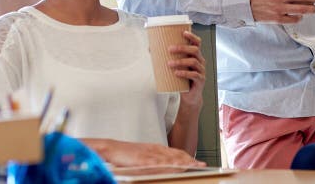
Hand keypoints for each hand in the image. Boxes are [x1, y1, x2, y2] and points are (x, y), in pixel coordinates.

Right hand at [82, 138, 205, 167]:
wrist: (111, 148)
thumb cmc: (125, 153)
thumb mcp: (143, 155)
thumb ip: (154, 159)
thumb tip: (165, 165)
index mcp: (156, 148)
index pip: (175, 152)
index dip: (187, 157)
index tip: (197, 162)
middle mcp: (155, 149)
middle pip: (177, 154)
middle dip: (190, 160)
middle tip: (202, 165)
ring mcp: (150, 153)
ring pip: (171, 158)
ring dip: (184, 162)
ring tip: (194, 166)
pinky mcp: (143, 158)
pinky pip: (159, 162)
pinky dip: (169, 164)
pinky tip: (176, 167)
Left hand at [168, 30, 205, 109]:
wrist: (189, 96)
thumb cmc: (182, 79)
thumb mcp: (175, 66)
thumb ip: (166, 57)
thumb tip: (150, 48)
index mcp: (195, 55)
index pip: (197, 43)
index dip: (192, 36)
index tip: (183, 33)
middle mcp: (200, 61)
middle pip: (195, 50)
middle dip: (182, 48)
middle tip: (170, 49)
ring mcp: (201, 71)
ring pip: (193, 62)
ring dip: (180, 61)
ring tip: (169, 63)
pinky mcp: (200, 80)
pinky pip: (194, 75)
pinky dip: (184, 73)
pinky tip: (176, 73)